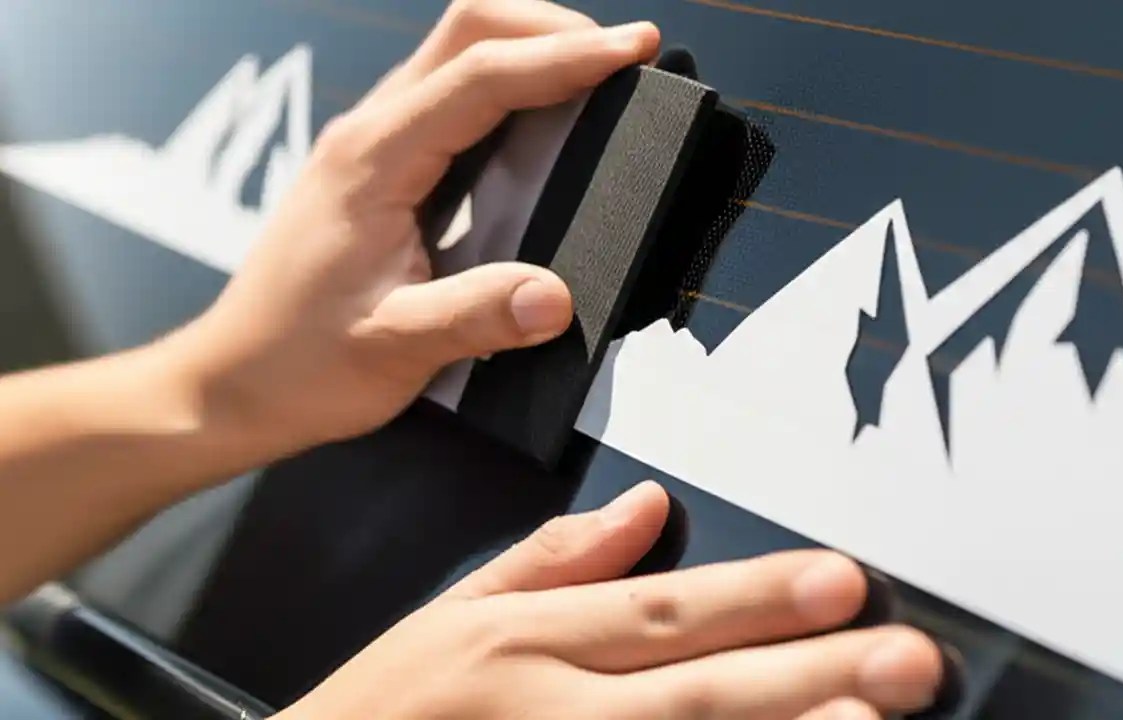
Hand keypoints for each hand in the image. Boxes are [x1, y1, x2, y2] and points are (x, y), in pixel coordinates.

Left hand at [176, 0, 659, 456]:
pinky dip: (508, 89)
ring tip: (597, 76)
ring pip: (456, 53)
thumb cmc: (300, 363)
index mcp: (372, 161)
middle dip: (550, 27)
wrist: (236, 381)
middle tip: (621, 55)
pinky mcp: (381, 166)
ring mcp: (372, 145)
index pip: (480, 77)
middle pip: (466, 31)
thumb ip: (477, 317)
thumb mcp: (394, 347)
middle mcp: (369, 135)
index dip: (563, 57)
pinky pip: (450, 97)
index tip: (629, 51)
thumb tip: (555, 297)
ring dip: (529, 50)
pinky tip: (543, 121)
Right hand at [273, 482, 944, 719]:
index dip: (756, 596)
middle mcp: (545, 707)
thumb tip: (645, 507)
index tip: (842, 582)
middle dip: (805, 673)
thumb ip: (551, 557)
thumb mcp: (449, 613)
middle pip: (694, 688)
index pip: (660, 610)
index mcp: (522, 640)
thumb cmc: (381, 711)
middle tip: (904, 659)